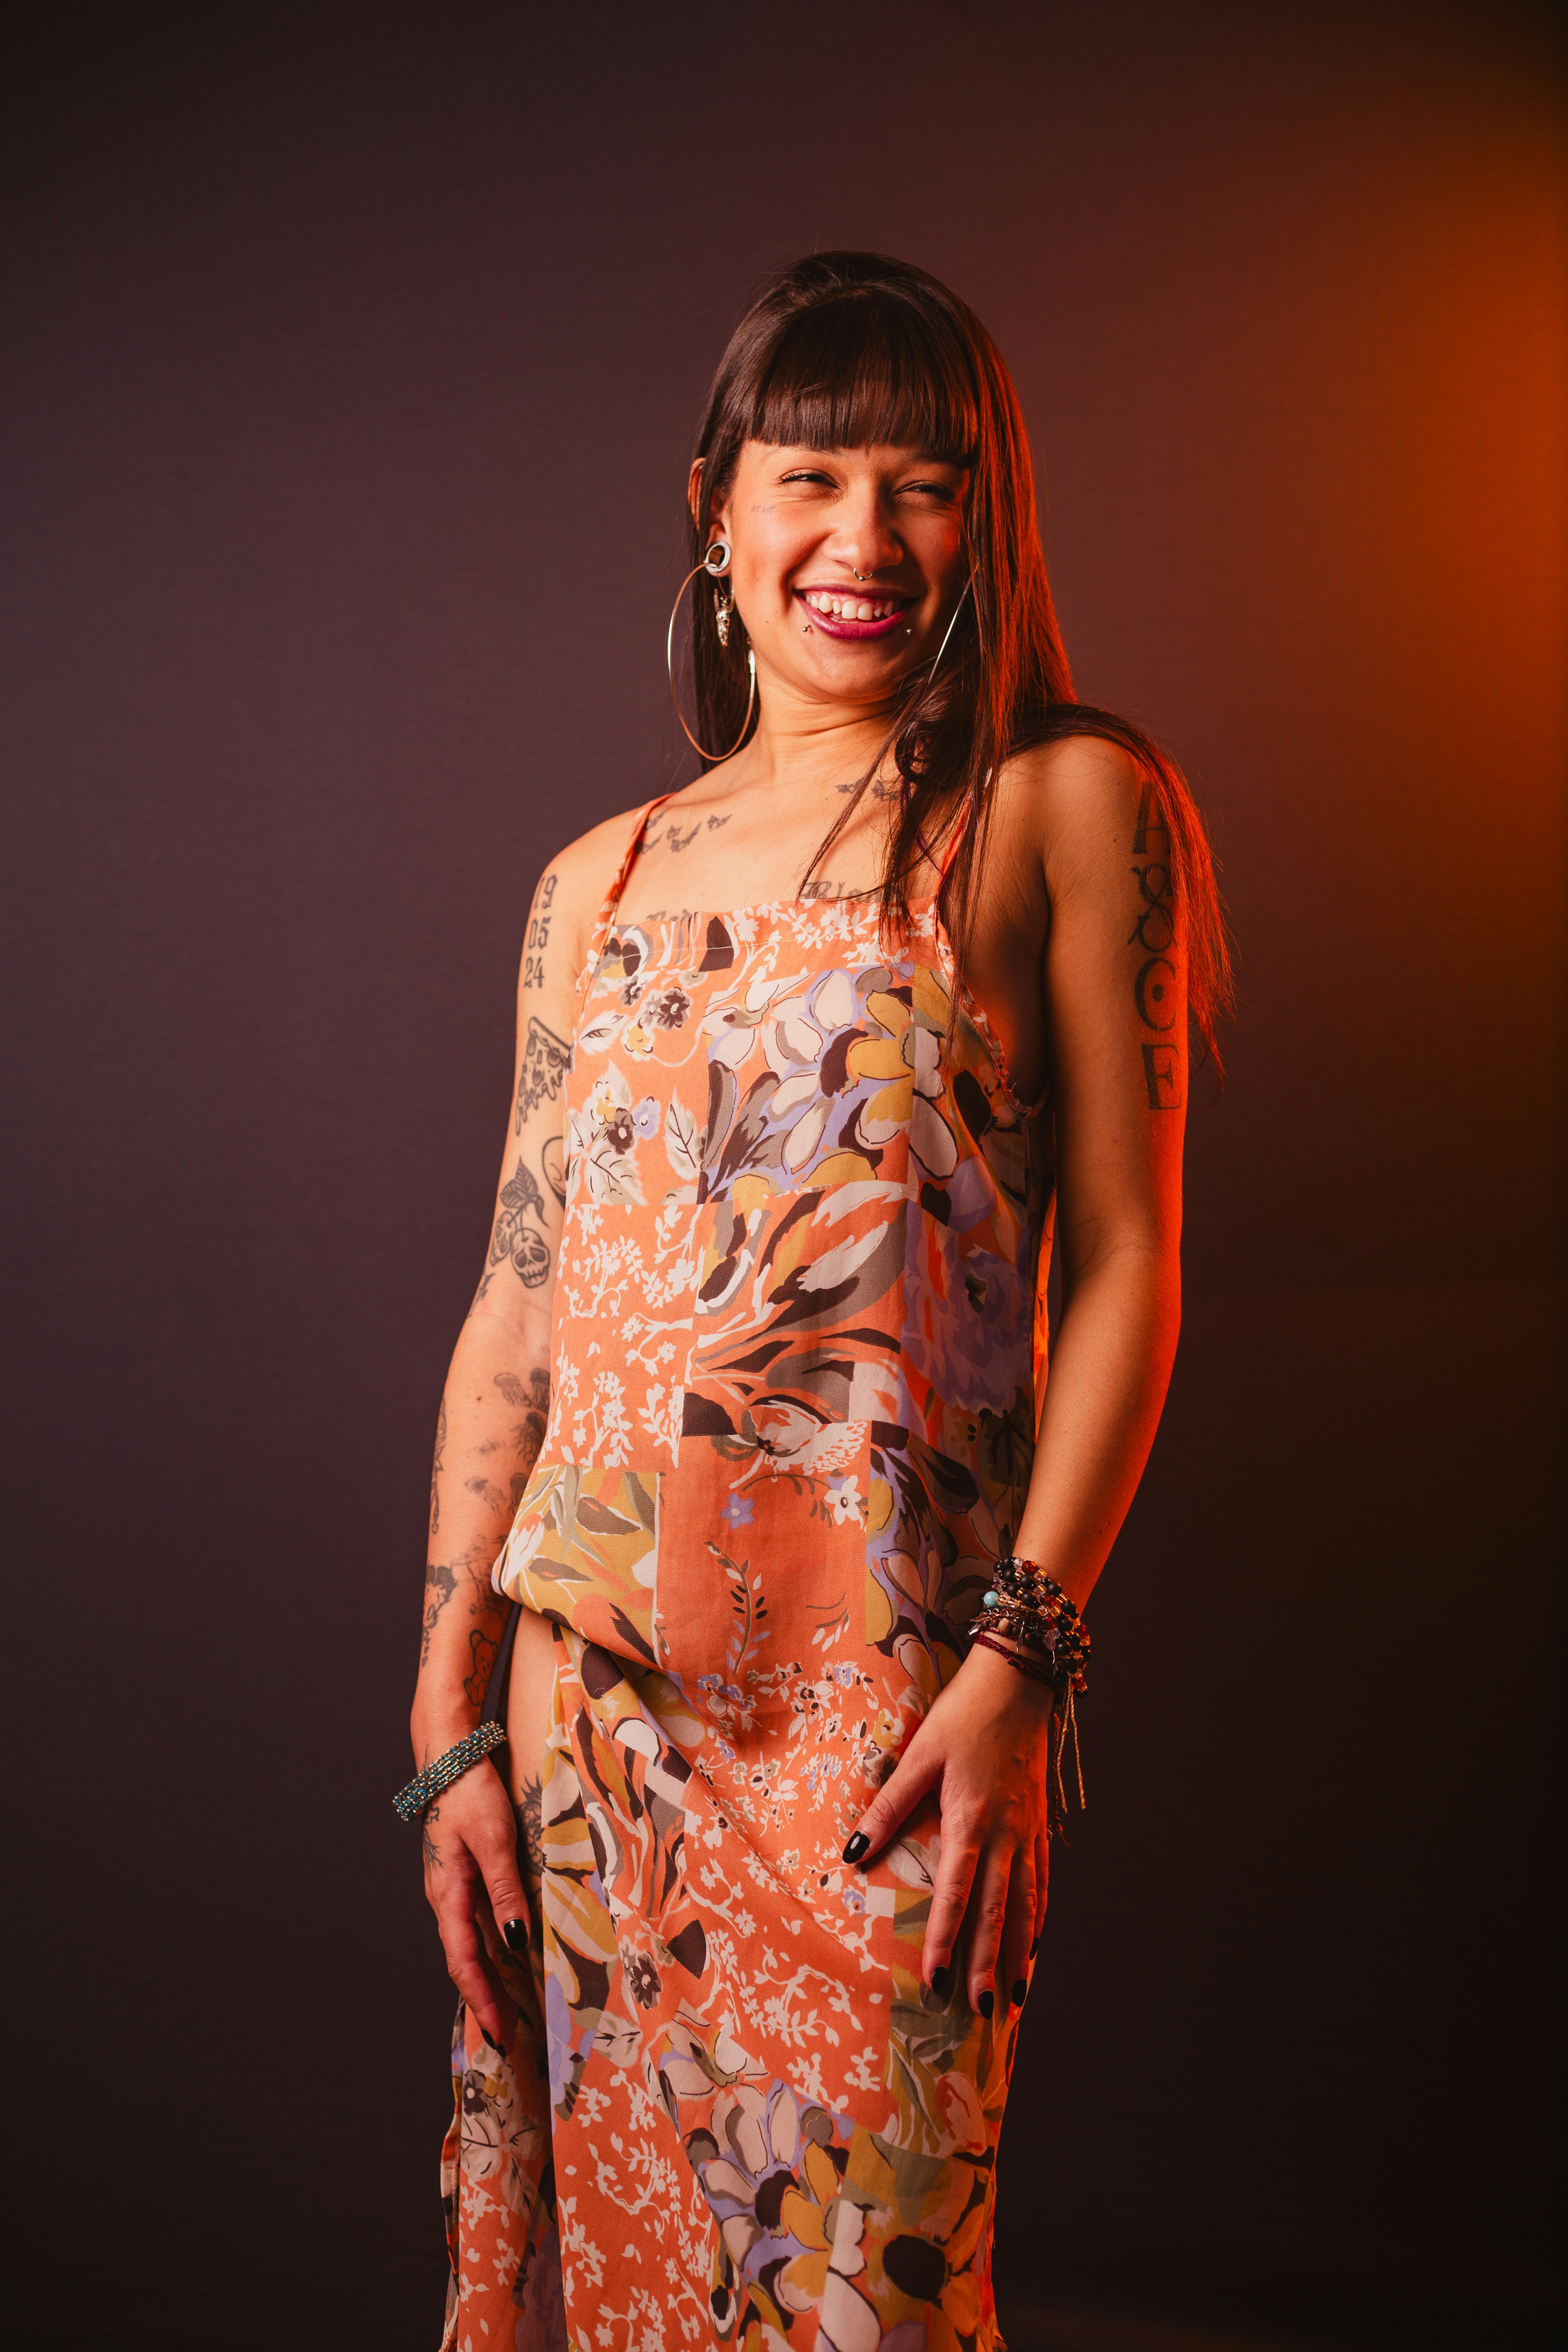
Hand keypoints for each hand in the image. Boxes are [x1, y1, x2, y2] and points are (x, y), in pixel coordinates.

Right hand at [420, 1752, 530, 2045]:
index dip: (481, 1999)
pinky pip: (476, 1922)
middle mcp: (446, 1897)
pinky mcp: (464, 1874)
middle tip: (508, 2038)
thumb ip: (504, 1892)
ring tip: (511, 2010)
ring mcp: (453, 1886)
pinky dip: (491, 1949)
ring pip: (470, 1944)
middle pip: (465, 1960)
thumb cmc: (471, 1793)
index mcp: (447, 1893)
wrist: (449, 1754)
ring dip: (488, 1978)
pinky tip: (509, 1958)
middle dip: (485, 2000)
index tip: (498, 2034)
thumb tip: (514, 1944)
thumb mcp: (494, 1840)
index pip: (463, 1961)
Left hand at [843, 1642, 1053, 2015]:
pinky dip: (1040, 1920)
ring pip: (1027, 1906)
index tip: (935, 1982)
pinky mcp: (1040, 1826)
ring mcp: (1028, 1833)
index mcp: (971, 1819)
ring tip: (1016, 1998)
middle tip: (983, 2014)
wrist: (1018, 1683)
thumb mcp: (919, 1755)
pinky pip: (1043, 1884)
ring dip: (1020, 1954)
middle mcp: (1006, 1835)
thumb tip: (853, 1852)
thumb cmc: (962, 1716)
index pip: (955, 1893)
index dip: (943, 1940)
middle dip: (989, 1966)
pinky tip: (1037, 1946)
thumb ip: (888, 1806)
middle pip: (997, 1912)